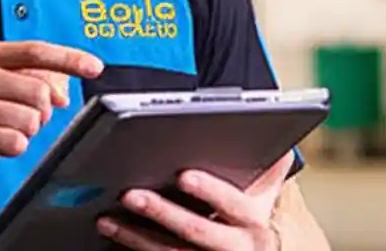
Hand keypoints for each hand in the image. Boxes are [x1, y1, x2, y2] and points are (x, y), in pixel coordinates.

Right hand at [0, 41, 102, 191]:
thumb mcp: (7, 87)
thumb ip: (40, 80)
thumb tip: (63, 92)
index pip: (36, 51)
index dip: (69, 58)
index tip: (96, 67)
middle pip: (39, 91)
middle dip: (42, 111)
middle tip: (23, 117)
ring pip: (31, 120)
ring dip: (27, 132)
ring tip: (6, 129)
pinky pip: (16, 142)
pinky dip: (15, 148)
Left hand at [97, 151, 294, 250]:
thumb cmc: (250, 218)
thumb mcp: (263, 196)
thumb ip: (266, 171)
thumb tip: (279, 145)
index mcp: (255, 223)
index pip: (234, 205)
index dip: (210, 190)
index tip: (183, 175)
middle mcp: (238, 249)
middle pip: (197, 232)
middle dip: (161, 213)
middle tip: (129, 194)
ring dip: (135, 237)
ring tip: (106, 219)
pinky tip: (112, 239)